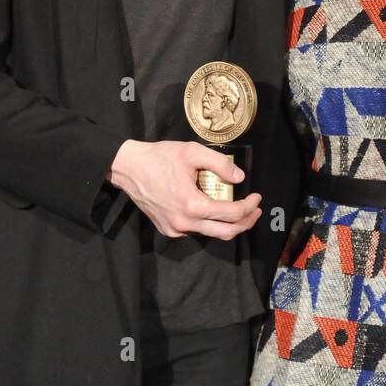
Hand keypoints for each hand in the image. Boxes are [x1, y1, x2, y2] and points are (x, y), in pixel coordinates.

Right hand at [109, 139, 261, 239]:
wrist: (129, 168)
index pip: (232, 214)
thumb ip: (220, 164)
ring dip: (228, 224)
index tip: (257, 196)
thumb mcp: (192, 152)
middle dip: (245, 222)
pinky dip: (209, 223)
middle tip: (255, 210)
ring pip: (211, 233)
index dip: (249, 206)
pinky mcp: (167, 230)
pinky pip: (195, 231)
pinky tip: (212, 210)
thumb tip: (240, 178)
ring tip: (238, 210)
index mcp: (192, 205)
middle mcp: (184, 223)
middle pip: (226, 232)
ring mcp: (175, 229)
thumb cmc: (159, 157)